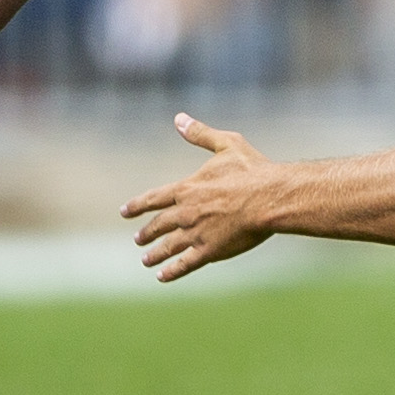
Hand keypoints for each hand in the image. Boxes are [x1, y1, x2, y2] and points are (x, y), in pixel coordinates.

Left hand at [120, 114, 277, 281]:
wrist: (270, 198)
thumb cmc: (252, 170)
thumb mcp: (226, 144)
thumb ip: (200, 134)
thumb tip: (179, 118)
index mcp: (188, 188)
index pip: (154, 199)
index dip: (138, 205)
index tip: (124, 211)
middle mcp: (186, 212)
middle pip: (159, 225)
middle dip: (147, 232)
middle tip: (137, 239)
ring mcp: (196, 233)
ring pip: (168, 247)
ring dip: (155, 254)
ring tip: (146, 260)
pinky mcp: (210, 251)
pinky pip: (185, 264)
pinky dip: (172, 271)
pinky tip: (163, 276)